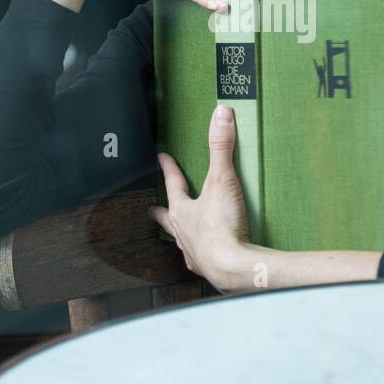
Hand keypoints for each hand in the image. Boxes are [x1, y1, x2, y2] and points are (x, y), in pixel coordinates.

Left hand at [148, 104, 256, 292]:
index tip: (162, 158)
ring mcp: (194, 252)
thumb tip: (220, 115)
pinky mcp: (208, 267)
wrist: (232, 267)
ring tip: (177, 236)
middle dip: (160, 213)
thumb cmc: (222, 227)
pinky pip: (200, 260)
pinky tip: (202, 259)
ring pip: (180, 241)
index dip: (169, 169)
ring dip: (179, 236)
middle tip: (151, 210)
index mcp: (182, 210)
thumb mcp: (222, 180)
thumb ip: (221, 147)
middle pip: (167, 218)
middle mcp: (183, 232)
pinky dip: (200, 257)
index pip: (173, 183)